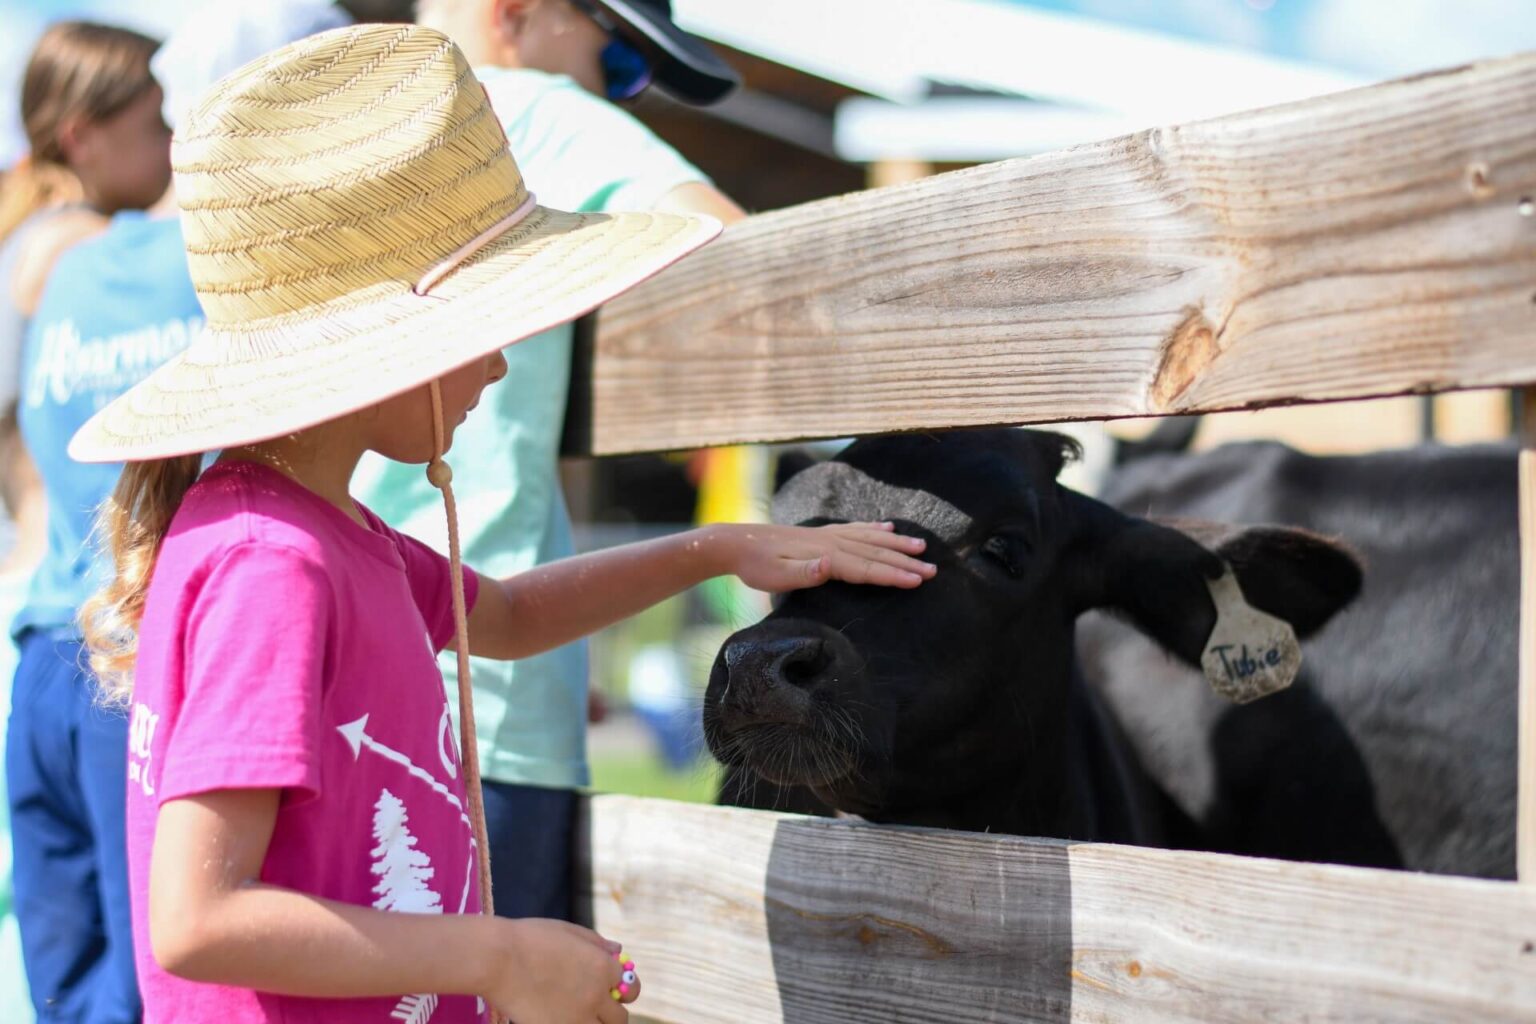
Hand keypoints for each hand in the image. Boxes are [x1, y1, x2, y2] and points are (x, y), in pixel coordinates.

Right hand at [482, 919, 638, 1023]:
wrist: (498, 959)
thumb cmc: (530, 938)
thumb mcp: (569, 931)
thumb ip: (597, 943)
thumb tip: (618, 951)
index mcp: (603, 967)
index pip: (631, 987)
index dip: (623, 989)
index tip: (611, 990)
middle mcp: (596, 995)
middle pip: (620, 1018)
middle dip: (611, 1012)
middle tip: (596, 1008)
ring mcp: (578, 1017)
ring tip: (579, 1015)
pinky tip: (560, 1018)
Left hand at [716, 522, 934, 592]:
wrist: (736, 543)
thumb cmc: (755, 567)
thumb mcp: (775, 576)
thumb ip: (804, 572)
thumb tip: (829, 565)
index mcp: (825, 556)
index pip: (867, 568)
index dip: (893, 575)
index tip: (918, 581)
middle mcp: (831, 542)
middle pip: (876, 553)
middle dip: (905, 562)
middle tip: (934, 571)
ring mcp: (827, 536)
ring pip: (871, 539)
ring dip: (897, 544)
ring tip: (922, 548)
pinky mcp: (821, 534)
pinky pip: (856, 530)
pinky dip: (875, 529)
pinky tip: (888, 529)